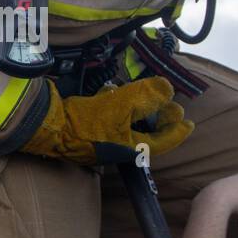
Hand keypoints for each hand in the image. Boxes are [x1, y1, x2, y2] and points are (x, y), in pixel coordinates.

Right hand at [21, 78, 192, 165]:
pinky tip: (109, 90)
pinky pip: (111, 118)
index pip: (163, 141)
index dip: (178, 130)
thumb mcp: (121, 105)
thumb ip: (147, 96)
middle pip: (147, 131)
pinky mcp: (90, 130)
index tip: (188, 121)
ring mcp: (104, 140)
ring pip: (128, 122)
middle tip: (167, 102)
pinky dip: (114, 104)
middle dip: (157, 114)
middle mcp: (120, 148)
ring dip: (134, 106)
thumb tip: (168, 89)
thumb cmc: (86, 122)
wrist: (49, 126)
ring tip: (135, 90)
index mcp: (132, 148)